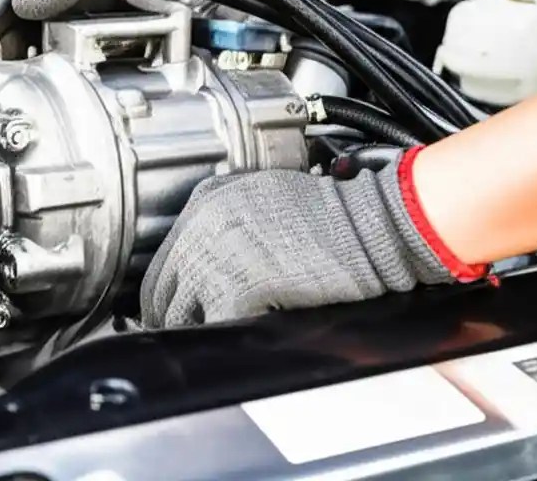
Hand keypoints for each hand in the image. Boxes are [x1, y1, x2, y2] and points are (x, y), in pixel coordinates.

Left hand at [140, 150, 479, 327]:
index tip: (173, 308)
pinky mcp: (239, 288)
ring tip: (213, 337)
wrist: (373, 223)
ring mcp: (217, 257)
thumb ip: (226, 222)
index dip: (167, 290)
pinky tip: (235, 341)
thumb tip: (201, 259)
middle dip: (173, 314)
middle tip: (190, 331)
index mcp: (206, 200)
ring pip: (180, 311)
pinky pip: (213, 326)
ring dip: (194, 328)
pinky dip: (220, 338)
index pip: (163, 257)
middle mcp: (203, 224)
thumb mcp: (264, 196)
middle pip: (163, 287)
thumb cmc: (333, 214)